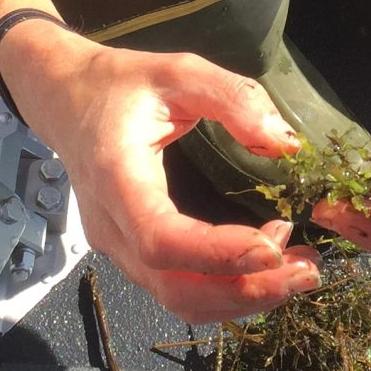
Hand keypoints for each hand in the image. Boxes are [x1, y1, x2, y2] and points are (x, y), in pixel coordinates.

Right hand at [2, 22, 321, 319]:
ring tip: (297, 273)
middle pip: (175, 286)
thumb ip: (233, 98)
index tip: (273, 245)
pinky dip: (225, 291)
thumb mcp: (177, 71)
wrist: (66, 100)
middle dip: (245, 290)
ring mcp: (118, 247)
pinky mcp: (132, 253)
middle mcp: (111, 226)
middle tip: (305, 270)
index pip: (161, 239)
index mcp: (116, 177)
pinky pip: (178, 289)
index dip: (218, 253)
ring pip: (178, 299)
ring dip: (242, 297)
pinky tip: (265, 270)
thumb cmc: (119, 85)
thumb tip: (285, 144)